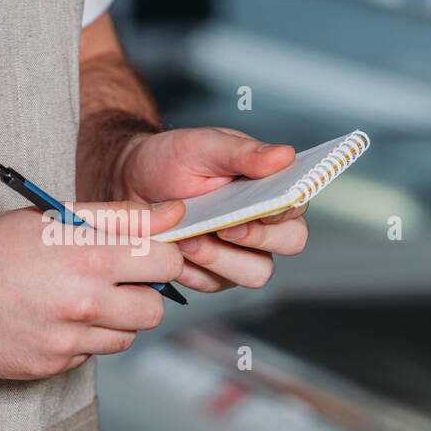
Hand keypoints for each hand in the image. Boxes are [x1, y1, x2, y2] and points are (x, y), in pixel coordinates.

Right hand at [0, 200, 186, 379]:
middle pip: (154, 309)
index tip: (146, 256)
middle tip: (114, 280)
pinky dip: (79, 341)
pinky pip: (89, 356)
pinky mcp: (50, 367)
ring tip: (76, 299)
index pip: (167, 263)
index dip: (161, 257)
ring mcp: (67, 341)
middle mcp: (82, 303)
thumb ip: (120, 217)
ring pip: (125, 337)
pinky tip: (50, 320)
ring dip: (112, 320)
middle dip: (141, 293)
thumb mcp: (53, 217)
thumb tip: (172, 214)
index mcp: (87, 257)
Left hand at [118, 127, 308, 292]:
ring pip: (256, 273)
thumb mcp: (205, 145)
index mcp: (271, 186)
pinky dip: (194, 270)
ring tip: (188, 239)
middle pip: (290, 243)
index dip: (282, 211)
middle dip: (256, 239)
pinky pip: (216, 285)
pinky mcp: (217, 274)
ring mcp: (243, 252)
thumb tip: (284, 155)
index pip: (297, 204)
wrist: (133, 181)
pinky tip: (177, 249)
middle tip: (222, 227)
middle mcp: (265, 222)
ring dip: (222, 259)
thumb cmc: (174, 160)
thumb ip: (244, 153)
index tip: (258, 209)